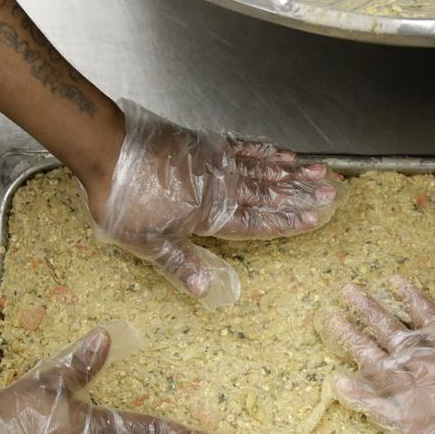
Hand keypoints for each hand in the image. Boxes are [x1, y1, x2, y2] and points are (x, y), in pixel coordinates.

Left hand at [85, 100, 341, 307]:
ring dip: (291, 171)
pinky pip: (241, 146)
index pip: (256, 222)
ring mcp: (212, 161)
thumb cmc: (120, 199)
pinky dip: (263, 149)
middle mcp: (217, 186)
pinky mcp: (201, 142)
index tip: (314, 219)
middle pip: (267, 192)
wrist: (104, 147)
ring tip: (318, 171)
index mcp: (207, 214)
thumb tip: (207, 291)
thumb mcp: (146, 242)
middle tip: (331, 192)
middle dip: (300, 194)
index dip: (286, 222)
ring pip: (260, 167)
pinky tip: (280, 151)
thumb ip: (180, 263)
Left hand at [320, 275, 434, 433]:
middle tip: (348, 291)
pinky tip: (337, 380)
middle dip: (370, 310)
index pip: (429, 317)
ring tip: (333, 321)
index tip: (393, 280)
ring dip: (353, 340)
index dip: (411, 297)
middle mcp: (430, 367)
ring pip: (377, 361)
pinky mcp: (406, 423)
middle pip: (394, 333)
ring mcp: (415, 394)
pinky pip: (374, 406)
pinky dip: (356, 394)